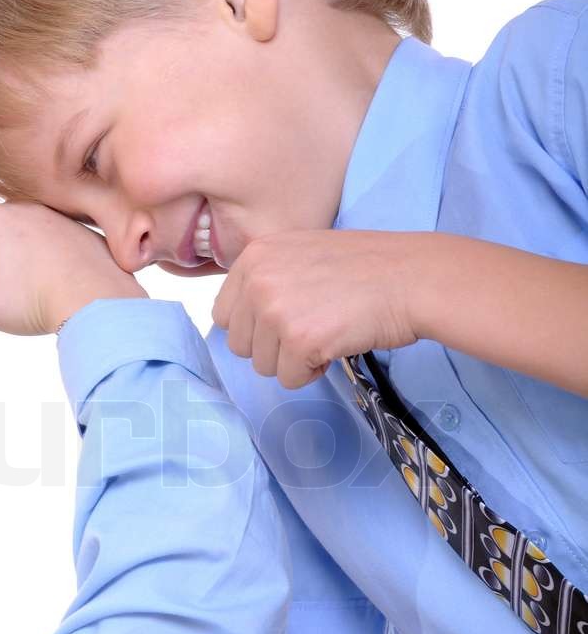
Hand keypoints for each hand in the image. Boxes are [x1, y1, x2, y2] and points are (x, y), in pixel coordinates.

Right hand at [0, 201, 146, 335]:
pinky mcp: (79, 230)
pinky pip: (53, 257)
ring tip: (45, 292)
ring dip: (28, 278)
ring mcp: (52, 216)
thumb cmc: (32, 298)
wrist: (95, 297)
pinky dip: (54, 273)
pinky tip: (65, 287)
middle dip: (1, 280)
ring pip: (23, 258)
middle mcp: (18, 206)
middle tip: (24, 296)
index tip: (3, 294)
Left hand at [211, 230, 420, 388]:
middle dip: (272, 347)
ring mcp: (275, 311)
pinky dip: (312, 372)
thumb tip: (242, 318)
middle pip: (238, 344)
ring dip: (292, 360)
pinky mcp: (299, 342)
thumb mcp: (301, 253)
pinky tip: (335, 346)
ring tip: (326, 333)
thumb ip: (266, 278)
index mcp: (254, 256)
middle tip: (310, 328)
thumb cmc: (365, 267)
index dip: (254, 327)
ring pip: (261, 365)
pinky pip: (289, 379)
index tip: (284, 322)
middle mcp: (257, 281)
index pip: (223, 314)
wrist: (411, 277)